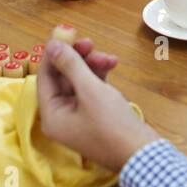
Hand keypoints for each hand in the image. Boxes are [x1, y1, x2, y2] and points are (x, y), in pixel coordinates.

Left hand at [37, 37, 157, 170]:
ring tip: (110, 58)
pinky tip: (113, 64)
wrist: (142, 152)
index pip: (45, 76)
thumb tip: (51, 44)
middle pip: (62, 77)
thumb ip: (70, 65)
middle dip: (78, 58)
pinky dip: (100, 76)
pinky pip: (91, 88)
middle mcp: (61, 116)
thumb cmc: (112, 124)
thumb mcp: (90, 90)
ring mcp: (79, 115)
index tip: (66, 33)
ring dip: (92, 65)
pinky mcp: (95, 114)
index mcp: (51, 115)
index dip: (54, 53)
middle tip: (90, 42)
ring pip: (79, 80)